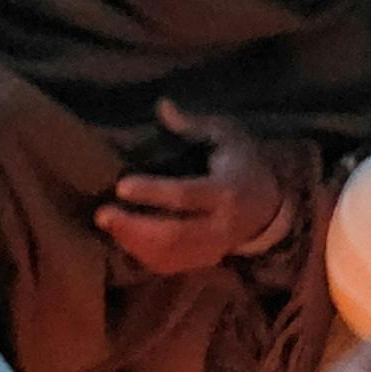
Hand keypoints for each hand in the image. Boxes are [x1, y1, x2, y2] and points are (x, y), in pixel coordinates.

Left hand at [95, 105, 287, 277]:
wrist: (267, 206)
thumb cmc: (241, 163)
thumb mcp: (226, 136)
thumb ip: (194, 124)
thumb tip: (162, 106)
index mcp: (226, 191)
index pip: (185, 195)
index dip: (152, 193)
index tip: (121, 186)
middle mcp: (221, 226)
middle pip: (174, 235)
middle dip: (135, 228)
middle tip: (102, 214)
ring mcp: (212, 249)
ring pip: (169, 256)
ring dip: (133, 243)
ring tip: (106, 224)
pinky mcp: (202, 261)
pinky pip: (169, 266)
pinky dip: (141, 254)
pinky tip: (122, 237)